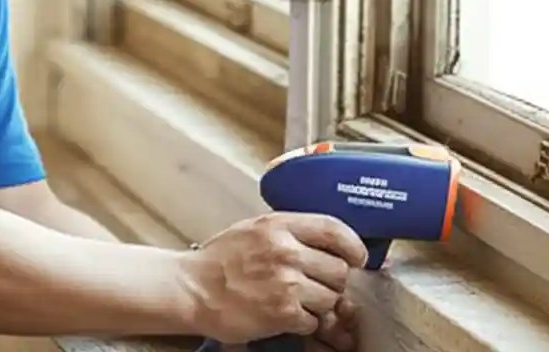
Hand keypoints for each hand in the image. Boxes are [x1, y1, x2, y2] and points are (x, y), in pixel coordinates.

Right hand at [179, 212, 367, 343]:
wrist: (191, 289)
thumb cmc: (219, 261)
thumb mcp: (252, 229)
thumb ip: (288, 230)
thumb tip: (324, 240)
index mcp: (279, 225)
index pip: (334, 229)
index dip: (353, 245)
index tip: (357, 256)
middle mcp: (286, 251)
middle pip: (339, 269)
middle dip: (331, 280)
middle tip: (314, 284)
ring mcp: (286, 282)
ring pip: (331, 297)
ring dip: (318, 304)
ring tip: (295, 300)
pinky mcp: (283, 312)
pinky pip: (313, 321)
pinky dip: (303, 322)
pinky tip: (284, 315)